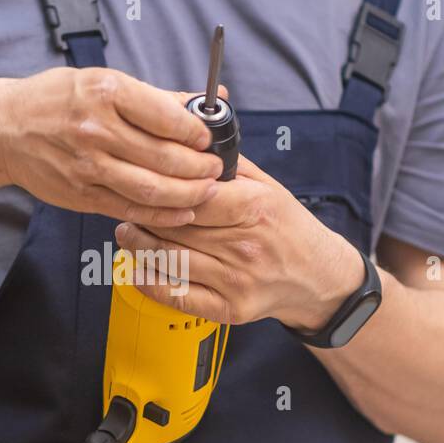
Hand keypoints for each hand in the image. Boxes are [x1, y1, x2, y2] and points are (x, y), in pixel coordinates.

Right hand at [0, 68, 224, 226]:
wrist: (4, 129)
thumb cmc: (56, 100)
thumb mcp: (104, 82)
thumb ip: (160, 97)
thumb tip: (212, 99)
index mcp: (106, 92)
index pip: (167, 118)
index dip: (197, 133)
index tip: (208, 139)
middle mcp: (95, 129)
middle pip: (164, 157)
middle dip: (199, 167)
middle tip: (215, 169)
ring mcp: (87, 166)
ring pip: (151, 188)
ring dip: (188, 194)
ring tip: (206, 190)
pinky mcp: (81, 194)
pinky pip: (130, 208)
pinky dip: (162, 215)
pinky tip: (182, 212)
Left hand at [113, 156, 365, 328]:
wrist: (317, 277)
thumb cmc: (287, 228)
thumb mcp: (267, 186)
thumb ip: (227, 164)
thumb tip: (190, 133)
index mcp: (255, 208)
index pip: (193, 196)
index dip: (162, 188)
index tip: (144, 180)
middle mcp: (246, 246)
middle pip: (175, 226)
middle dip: (144, 214)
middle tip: (126, 205)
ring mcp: (237, 280)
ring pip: (170, 260)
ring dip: (139, 246)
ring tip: (127, 233)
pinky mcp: (230, 309)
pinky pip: (178, 297)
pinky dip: (150, 283)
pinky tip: (137, 269)